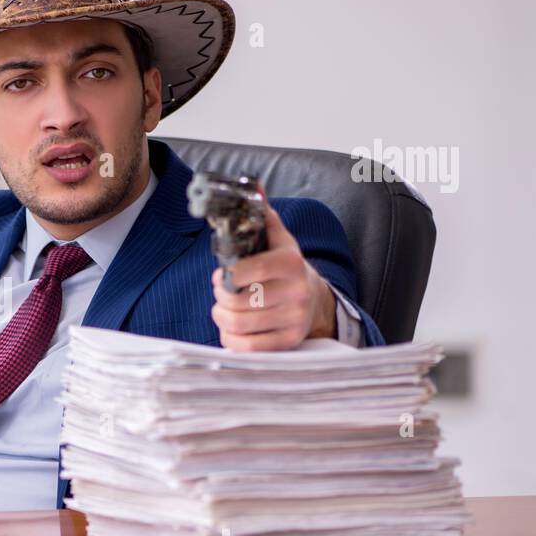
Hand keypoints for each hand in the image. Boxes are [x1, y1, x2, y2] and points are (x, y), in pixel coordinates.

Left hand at [210, 203, 336, 350]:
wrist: (314, 299)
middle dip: (220, 297)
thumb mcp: (278, 239)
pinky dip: (230, 338)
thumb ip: (262, 216)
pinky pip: (246, 347)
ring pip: (238, 325)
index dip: (227, 275)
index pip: (251, 270)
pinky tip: (232, 327)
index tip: (221, 275)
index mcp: (291, 264)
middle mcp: (296, 293)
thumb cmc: (286, 268)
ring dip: (221, 317)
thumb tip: (253, 187)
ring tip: (224, 308)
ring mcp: (293, 320)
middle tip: (221, 291)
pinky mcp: (287, 342)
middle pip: (239, 302)